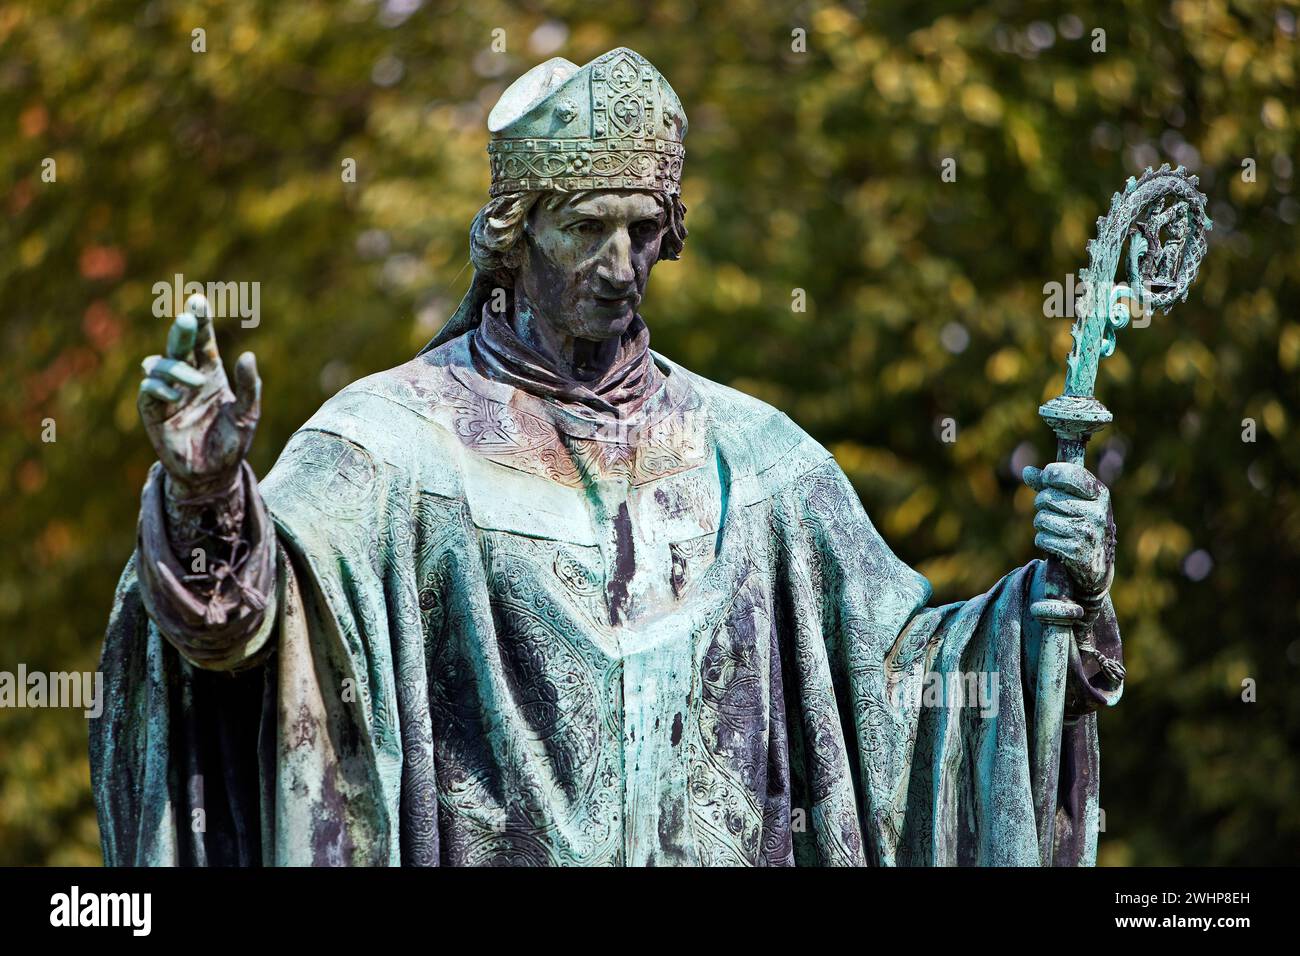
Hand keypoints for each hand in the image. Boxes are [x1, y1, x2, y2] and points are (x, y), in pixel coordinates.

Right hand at [138, 294, 260, 496]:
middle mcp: (187, 380)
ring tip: (195, 381)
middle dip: (182, 331)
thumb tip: (247, 355)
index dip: (200, 321)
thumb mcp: (248, 414)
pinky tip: (176, 395)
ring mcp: (169, 395)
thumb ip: (250, 386)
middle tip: (186, 319)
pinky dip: (159, 388)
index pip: (203, 343)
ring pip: (160, 366)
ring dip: (175, 367)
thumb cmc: (233, 443)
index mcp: (210, 375)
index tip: (198, 301)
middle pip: (179, 347)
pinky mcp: (154, 414)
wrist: (214, 476)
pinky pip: (149, 392)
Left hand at [1023, 462, 1114, 594]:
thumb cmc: (1081, 522)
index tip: (1047, 478)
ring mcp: (1087, 533)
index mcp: (1100, 494)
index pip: (1068, 474)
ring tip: (1056, 528)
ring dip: (1042, 524)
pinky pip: (1042, 539)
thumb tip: (1026, 472)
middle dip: (1042, 503)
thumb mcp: (1074, 498)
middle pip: (1047, 498)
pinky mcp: (1076, 552)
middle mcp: (1096, 512)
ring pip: (1041, 519)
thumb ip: (1049, 484)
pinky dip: (1043, 540)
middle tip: (1054, 510)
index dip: (1051, 474)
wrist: (1096, 562)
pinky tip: (1057, 542)